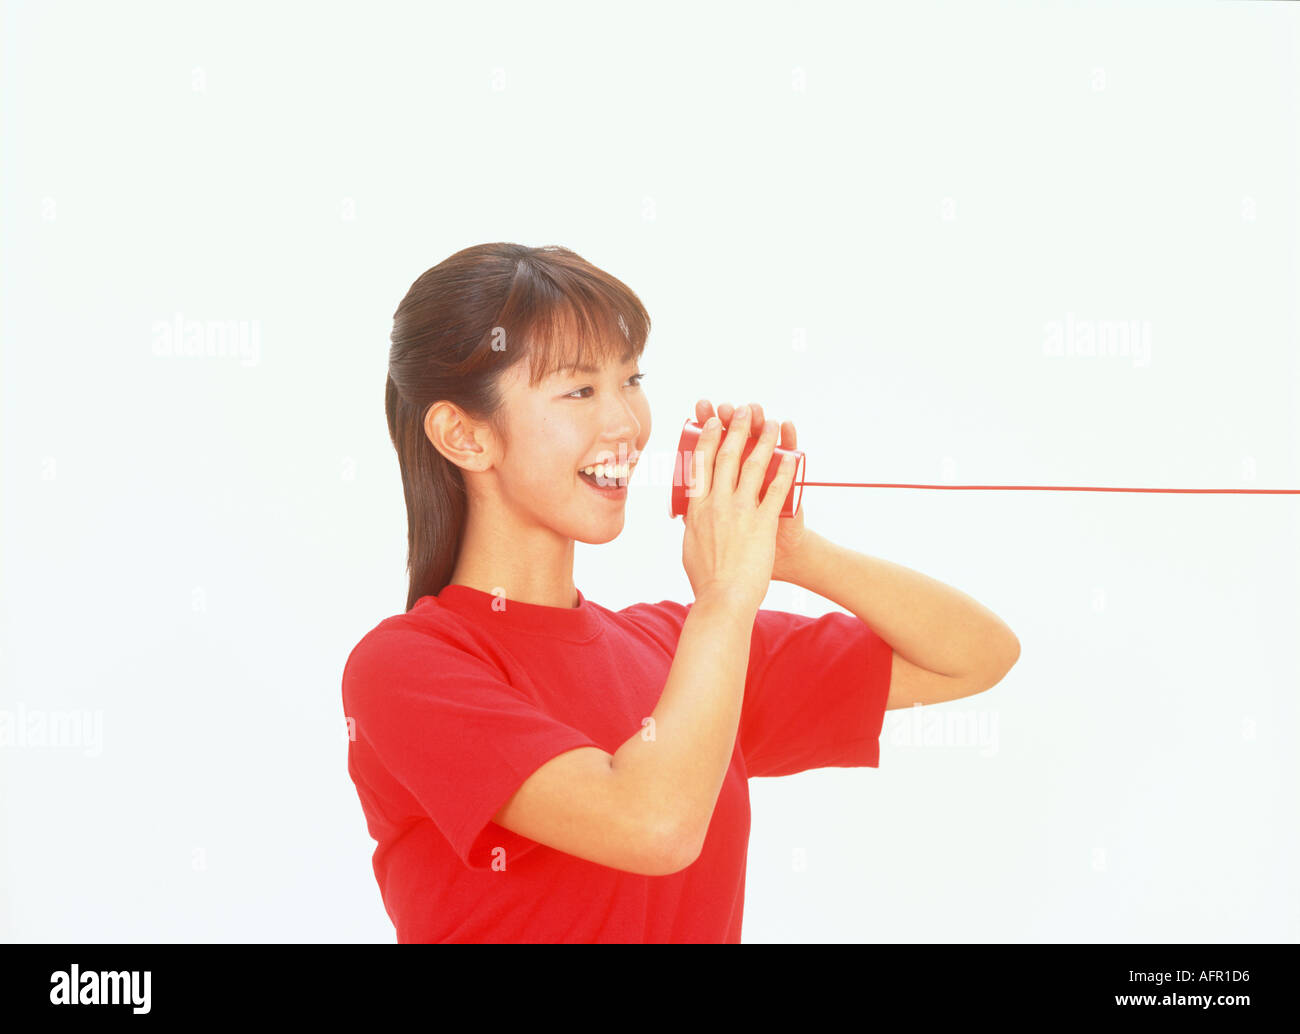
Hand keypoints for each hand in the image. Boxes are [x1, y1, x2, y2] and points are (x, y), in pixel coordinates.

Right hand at [694, 399, 809, 583]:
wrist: (723, 600)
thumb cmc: (705, 580)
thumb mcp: (689, 547)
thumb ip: (692, 528)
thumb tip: (690, 519)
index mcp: (696, 509)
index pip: (700, 464)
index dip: (708, 438)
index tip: (713, 421)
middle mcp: (716, 505)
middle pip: (726, 457)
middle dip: (736, 428)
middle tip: (742, 409)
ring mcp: (740, 512)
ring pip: (752, 466)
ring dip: (763, 440)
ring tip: (770, 422)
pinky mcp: (762, 523)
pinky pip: (777, 491)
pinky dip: (785, 471)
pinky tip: (792, 455)